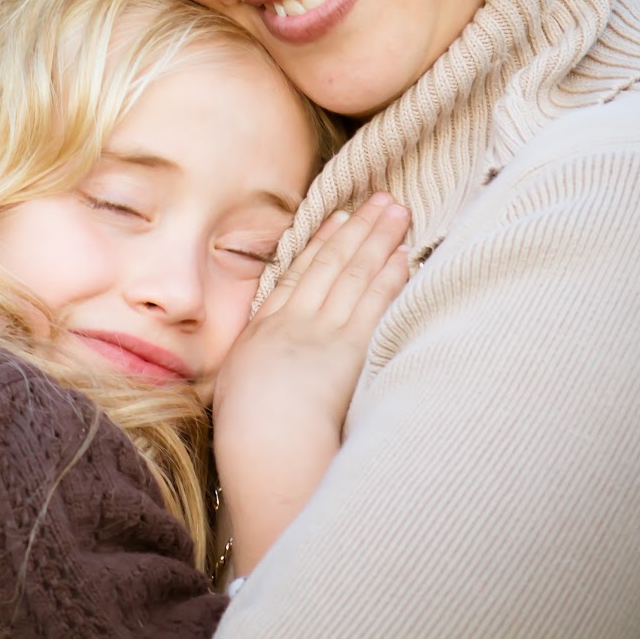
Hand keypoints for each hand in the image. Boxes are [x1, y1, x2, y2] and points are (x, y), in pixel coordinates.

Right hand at [210, 194, 410, 573]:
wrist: (261, 440)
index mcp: (263, 330)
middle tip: (380, 200)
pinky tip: (404, 255)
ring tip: (398, 213)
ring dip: (377, 240)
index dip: (320, 245)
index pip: (297, 276)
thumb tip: (253, 375)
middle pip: (330, 264)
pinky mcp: (348, 348)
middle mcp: (293, 321)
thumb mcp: (234, 390)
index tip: (337, 220)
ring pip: (353, 274)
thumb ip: (250, 373)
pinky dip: (389, 276)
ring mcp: (321, 331)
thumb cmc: (246, 430)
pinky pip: (373, 303)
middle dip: (357, 229)